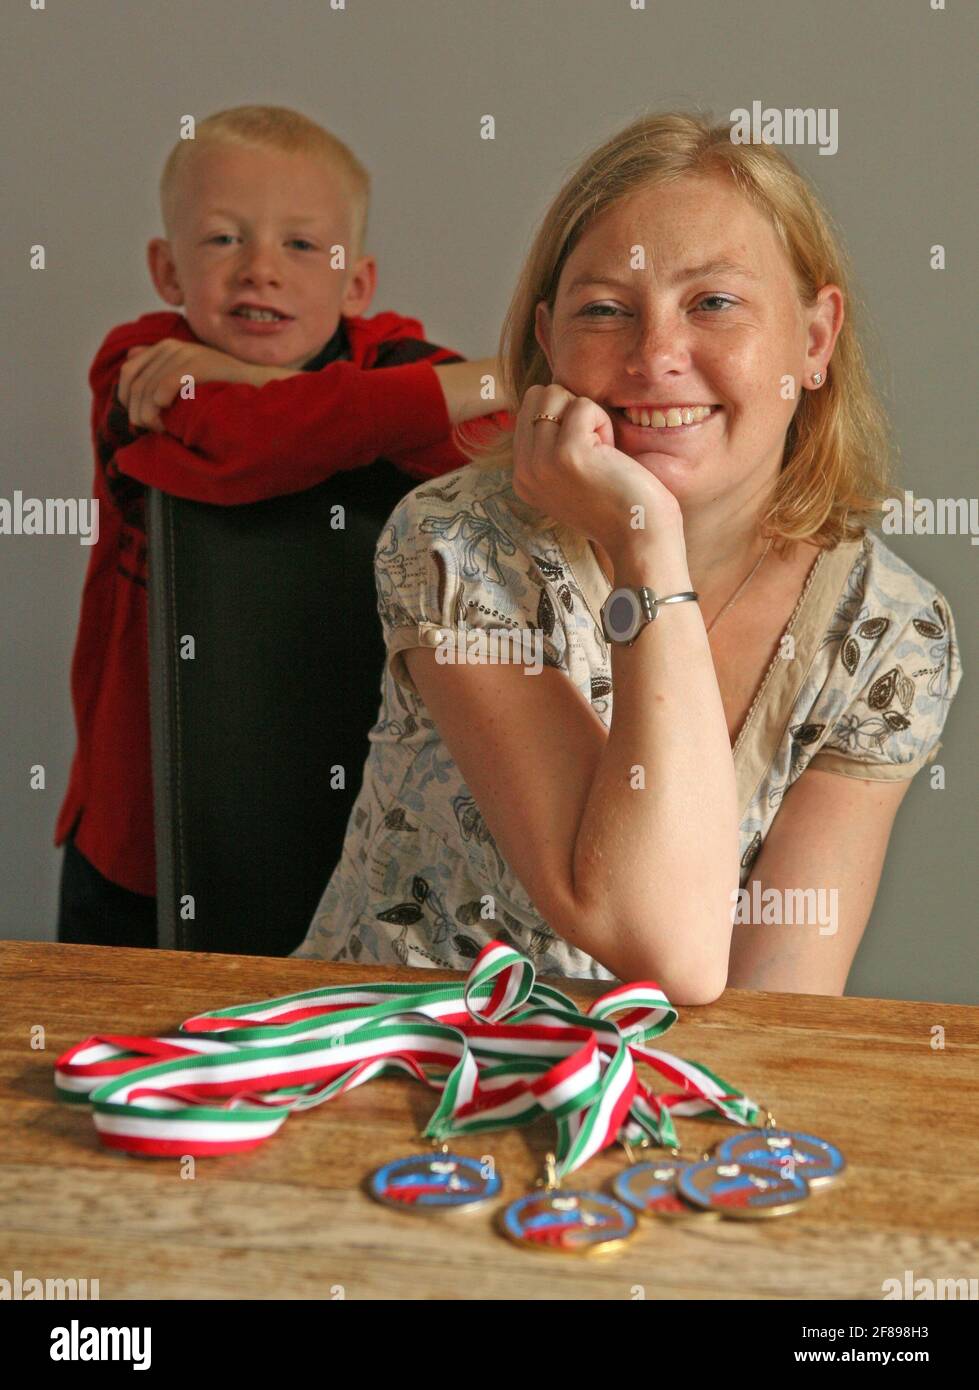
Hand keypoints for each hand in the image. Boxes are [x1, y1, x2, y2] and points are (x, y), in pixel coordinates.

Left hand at [116, 339, 270, 431]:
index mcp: (164, 348)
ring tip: (163, 429)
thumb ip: (159, 365)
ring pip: (148, 389)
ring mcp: (185, 353)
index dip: (126, 399)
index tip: (139, 419)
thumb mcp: (187, 372)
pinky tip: (168, 415)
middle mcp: (170, 347)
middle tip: (153, 430)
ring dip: (151, 415)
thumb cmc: (221, 384)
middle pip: (137, 384)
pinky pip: (167, 384)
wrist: (255, 382)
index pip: (128, 373)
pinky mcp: (198, 364)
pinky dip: (161, 403)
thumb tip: (131, 357)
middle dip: (139, 413)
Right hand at [511, 383, 684, 559]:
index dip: (563, 419)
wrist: (638, 539)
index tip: (583, 457)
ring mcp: (542, 462)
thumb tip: (549, 396)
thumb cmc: (616, 505)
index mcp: (521, 477)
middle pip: (537, 396)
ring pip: (556, 394)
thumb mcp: (568, 479)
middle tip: (593, 450)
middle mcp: (524, 470)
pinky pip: (584, 405)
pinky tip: (611, 456)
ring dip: (587, 416)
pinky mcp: (567, 453)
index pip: (527, 411)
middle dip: (570, 410)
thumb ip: (550, 448)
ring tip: (601, 453)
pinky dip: (604, 423)